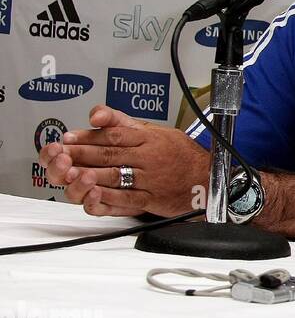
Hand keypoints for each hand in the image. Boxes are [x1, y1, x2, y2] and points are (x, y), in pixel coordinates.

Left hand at [38, 105, 209, 217]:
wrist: (209, 179)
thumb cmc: (182, 155)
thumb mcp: (158, 131)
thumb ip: (126, 124)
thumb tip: (99, 116)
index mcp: (149, 139)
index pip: (114, 134)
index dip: (89, 135)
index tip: (69, 137)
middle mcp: (149, 158)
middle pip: (110, 154)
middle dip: (82, 155)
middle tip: (61, 156)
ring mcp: (150, 180)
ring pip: (115, 176)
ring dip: (89, 176)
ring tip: (69, 175)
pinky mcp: (151, 200)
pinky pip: (126, 201)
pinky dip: (108, 199)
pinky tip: (92, 197)